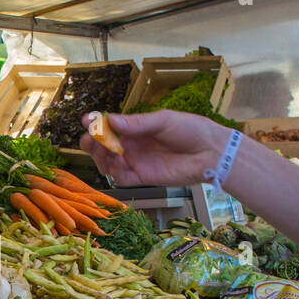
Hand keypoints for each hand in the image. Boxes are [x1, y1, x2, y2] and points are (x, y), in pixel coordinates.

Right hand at [78, 109, 229, 187]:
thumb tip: (111, 120)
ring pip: (108, 163)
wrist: (211, 153)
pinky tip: (118, 163)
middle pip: (103, 146)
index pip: (110, 127)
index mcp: (137, 129)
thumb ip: (136, 123)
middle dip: (93, 143)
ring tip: (105, 151)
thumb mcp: (162, 120)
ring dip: (101, 157)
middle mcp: (133, 146)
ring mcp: (137, 162)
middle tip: (90, 140)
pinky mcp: (143, 178)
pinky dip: (114, 172)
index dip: (96, 125)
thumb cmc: (192, 130)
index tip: (86, 121)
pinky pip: (121, 178)